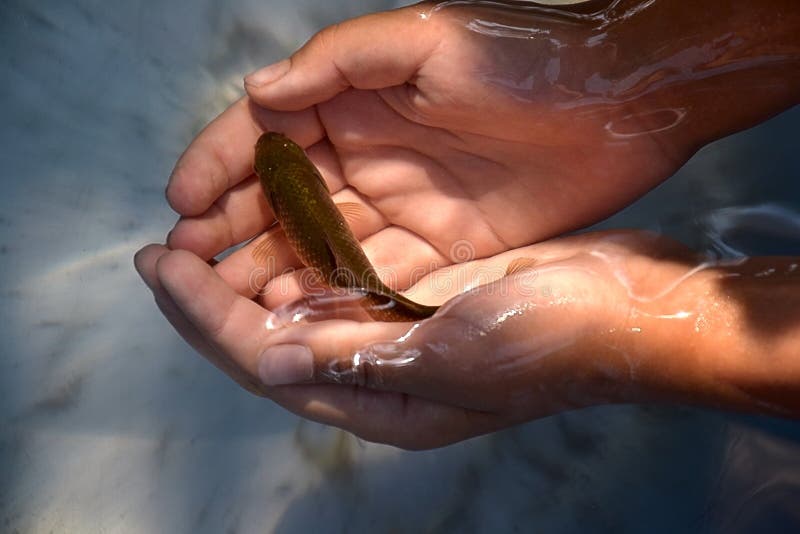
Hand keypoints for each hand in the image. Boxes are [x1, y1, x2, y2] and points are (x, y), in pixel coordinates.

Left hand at [136, 231, 704, 448]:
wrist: (630, 309)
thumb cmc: (553, 340)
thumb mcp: (452, 354)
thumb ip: (358, 359)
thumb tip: (268, 361)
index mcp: (381, 403)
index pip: (267, 362)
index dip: (206, 315)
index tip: (161, 265)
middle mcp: (380, 377)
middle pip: (271, 342)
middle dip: (211, 298)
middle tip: (162, 251)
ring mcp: (400, 336)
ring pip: (302, 310)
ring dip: (251, 275)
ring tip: (203, 236)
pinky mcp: (422, 298)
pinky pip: (341, 283)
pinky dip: (303, 259)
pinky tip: (279, 231)